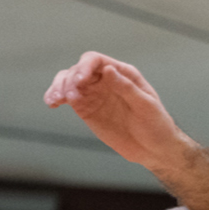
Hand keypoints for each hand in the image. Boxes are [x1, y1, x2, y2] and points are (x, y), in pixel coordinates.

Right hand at [44, 52, 191, 170]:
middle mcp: (105, 80)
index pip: (96, 60)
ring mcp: (94, 94)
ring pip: (68, 81)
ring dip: (59, 87)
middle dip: (70, 80)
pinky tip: (52, 102)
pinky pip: (67, 98)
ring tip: (57, 100)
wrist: (154, 149)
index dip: (84, 66)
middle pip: (78, 69)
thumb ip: (127, 88)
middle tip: (71, 97)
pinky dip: (56, 97)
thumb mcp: (146, 106)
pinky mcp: (86, 109)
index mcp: (122, 74)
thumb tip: (108, 70)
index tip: (80, 81)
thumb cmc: (157, 125)